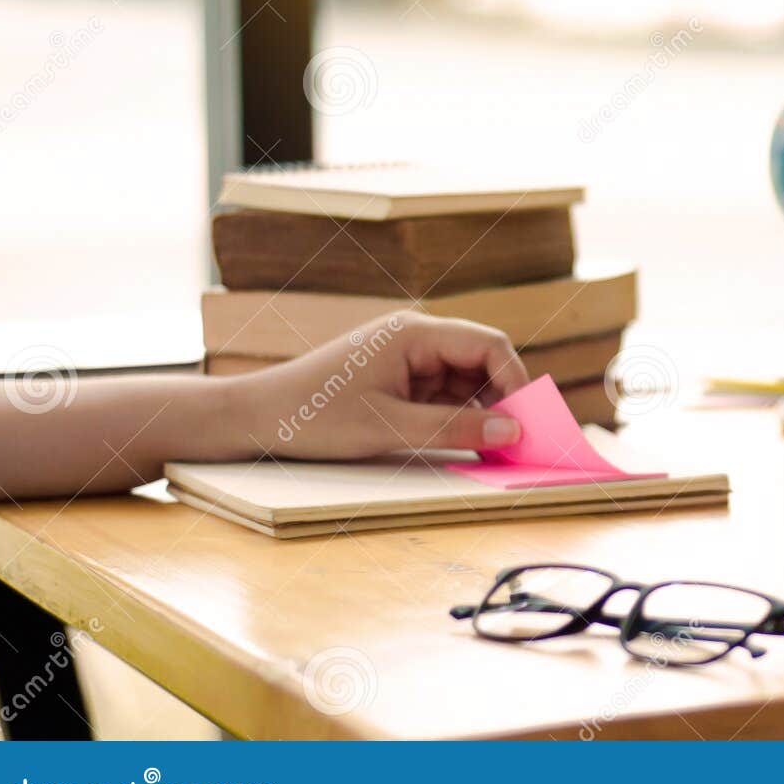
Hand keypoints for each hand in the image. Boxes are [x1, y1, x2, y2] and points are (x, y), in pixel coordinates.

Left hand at [231, 311, 529, 459]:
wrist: (254, 419)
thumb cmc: (313, 417)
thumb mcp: (388, 429)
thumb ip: (454, 429)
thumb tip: (513, 432)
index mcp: (415, 333)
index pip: (489, 345)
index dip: (517, 382)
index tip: (530, 423)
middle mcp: (416, 339)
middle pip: (483, 362)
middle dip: (504, 401)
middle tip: (521, 443)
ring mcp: (407, 360)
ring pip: (466, 382)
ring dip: (483, 413)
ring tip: (496, 451)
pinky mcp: (398, 381)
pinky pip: (444, 396)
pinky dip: (459, 419)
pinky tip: (468, 446)